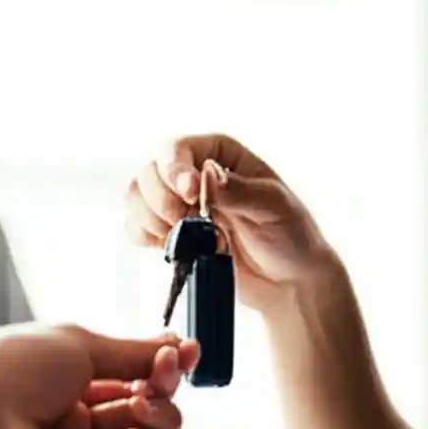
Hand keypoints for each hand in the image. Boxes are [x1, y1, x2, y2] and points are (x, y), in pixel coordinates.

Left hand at [0, 323, 198, 428]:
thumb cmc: (12, 372)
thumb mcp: (81, 345)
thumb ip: (134, 352)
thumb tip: (178, 345)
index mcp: (68, 385)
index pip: (132, 379)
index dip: (161, 367)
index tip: (184, 351)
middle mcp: (77, 425)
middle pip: (147, 410)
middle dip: (163, 390)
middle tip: (160, 376)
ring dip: (160, 420)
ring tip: (141, 406)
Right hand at [124, 133, 339, 311]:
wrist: (289, 280)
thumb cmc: (291, 235)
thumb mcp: (274, 208)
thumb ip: (239, 191)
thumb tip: (206, 175)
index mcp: (220, 154)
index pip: (178, 148)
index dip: (174, 169)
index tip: (190, 194)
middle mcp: (194, 173)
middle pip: (149, 171)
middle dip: (161, 200)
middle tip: (187, 223)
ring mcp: (180, 204)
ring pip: (136, 196)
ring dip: (149, 218)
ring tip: (180, 238)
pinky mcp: (172, 234)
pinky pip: (136, 226)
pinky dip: (144, 236)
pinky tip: (170, 247)